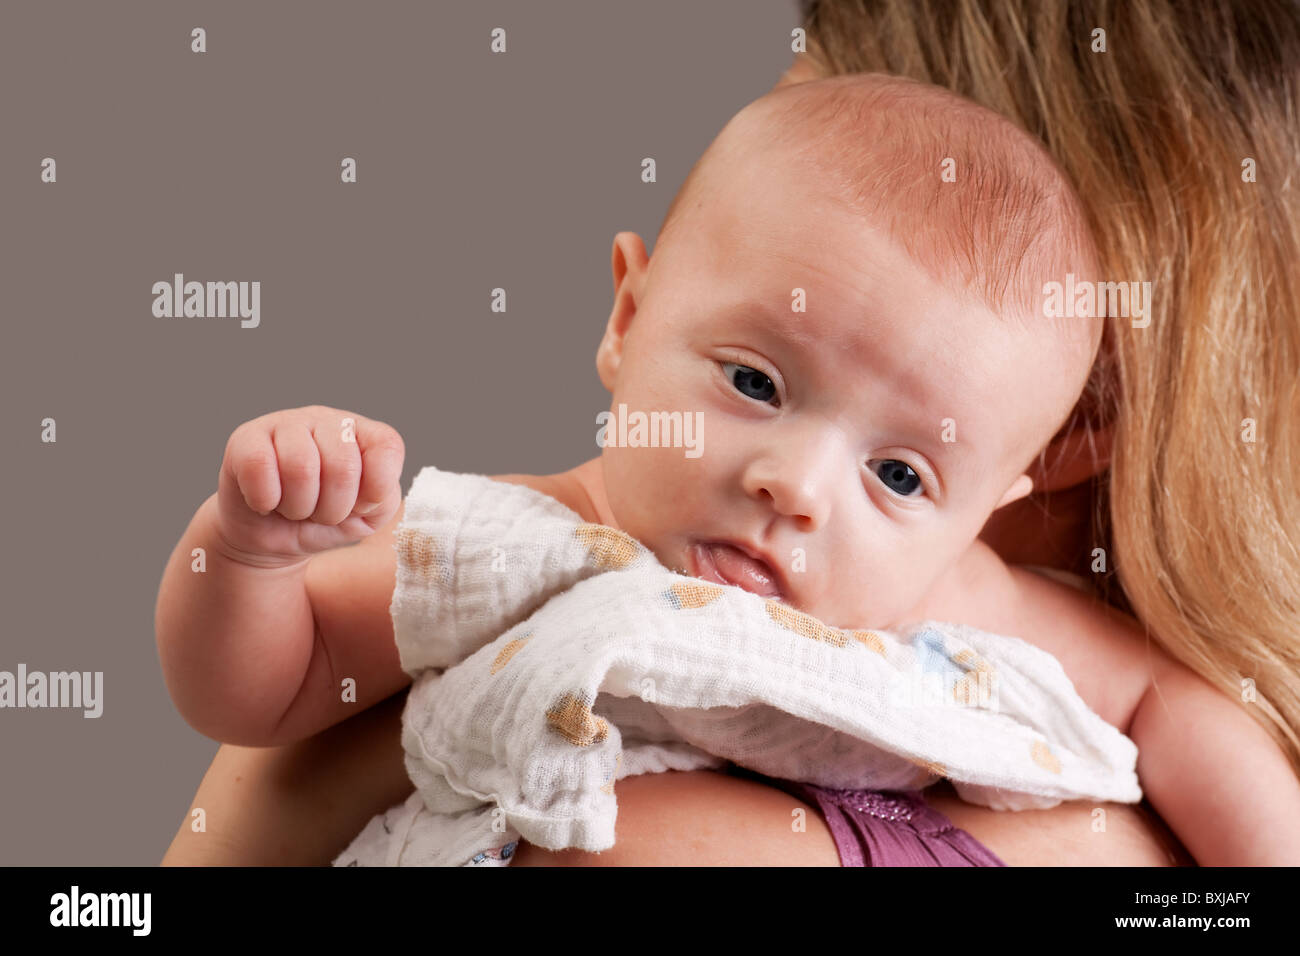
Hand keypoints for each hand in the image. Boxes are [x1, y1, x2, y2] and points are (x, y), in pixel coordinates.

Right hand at [214, 405, 404, 566]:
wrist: (271, 538)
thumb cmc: (322, 522)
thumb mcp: (365, 518)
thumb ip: (384, 499)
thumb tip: (374, 487)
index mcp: (362, 434)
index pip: (386, 447)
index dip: (374, 489)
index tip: (358, 506)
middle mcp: (327, 420)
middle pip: (343, 465)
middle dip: (332, 509)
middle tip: (318, 513)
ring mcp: (286, 423)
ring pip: (300, 466)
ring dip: (298, 507)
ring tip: (293, 507)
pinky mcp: (247, 438)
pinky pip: (259, 466)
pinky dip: (265, 499)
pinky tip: (266, 501)